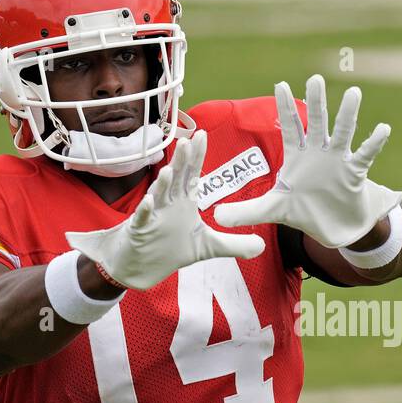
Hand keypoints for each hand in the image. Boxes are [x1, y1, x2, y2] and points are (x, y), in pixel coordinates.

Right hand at [66, 131, 264, 289]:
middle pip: (175, 179)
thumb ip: (234, 244)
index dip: (197, 156)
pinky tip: (150, 201)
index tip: (203, 135)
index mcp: (182, 202)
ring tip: (169, 170)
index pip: (191, 174)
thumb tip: (262, 246)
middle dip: (181, 161)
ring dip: (162, 184)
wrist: (140, 267)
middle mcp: (167, 204)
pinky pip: (142, 219)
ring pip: (158, 196)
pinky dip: (145, 211)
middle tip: (187, 141)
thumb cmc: (170, 251)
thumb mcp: (207, 247)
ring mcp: (152, 216)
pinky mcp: (139, 231)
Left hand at [214, 74, 401, 248]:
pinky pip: (365, 156)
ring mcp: (339, 161)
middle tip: (315, 79)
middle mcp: (319, 153)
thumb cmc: (304, 212)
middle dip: (316, 102)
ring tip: (353, 93)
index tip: (280, 84)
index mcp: (298, 157)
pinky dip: (373, 143)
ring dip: (348, 114)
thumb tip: (216, 217)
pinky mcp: (355, 175)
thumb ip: (247, 211)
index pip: (291, 127)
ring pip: (343, 133)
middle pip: (317, 123)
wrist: (333, 229)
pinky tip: (382, 129)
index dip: (286, 108)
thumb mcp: (273, 210)